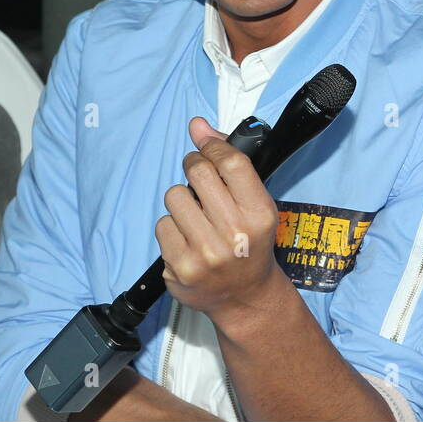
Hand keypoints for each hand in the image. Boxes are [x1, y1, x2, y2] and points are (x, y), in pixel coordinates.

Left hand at [155, 117, 282, 323]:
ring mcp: (204, 253)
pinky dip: (173, 227)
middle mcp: (234, 234)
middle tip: (198, 175)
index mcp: (259, 215)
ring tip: (198, 216)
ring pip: (175, 196)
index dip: (213, 147)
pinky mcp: (178, 268)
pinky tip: (189, 239)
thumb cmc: (251, 243)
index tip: (206, 146)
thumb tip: (198, 125)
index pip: (231, 163)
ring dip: (182, 200)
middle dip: (194, 165)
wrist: (244, 296)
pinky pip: (163, 225)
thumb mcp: (256, 204)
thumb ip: (230, 162)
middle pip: (198, 172)